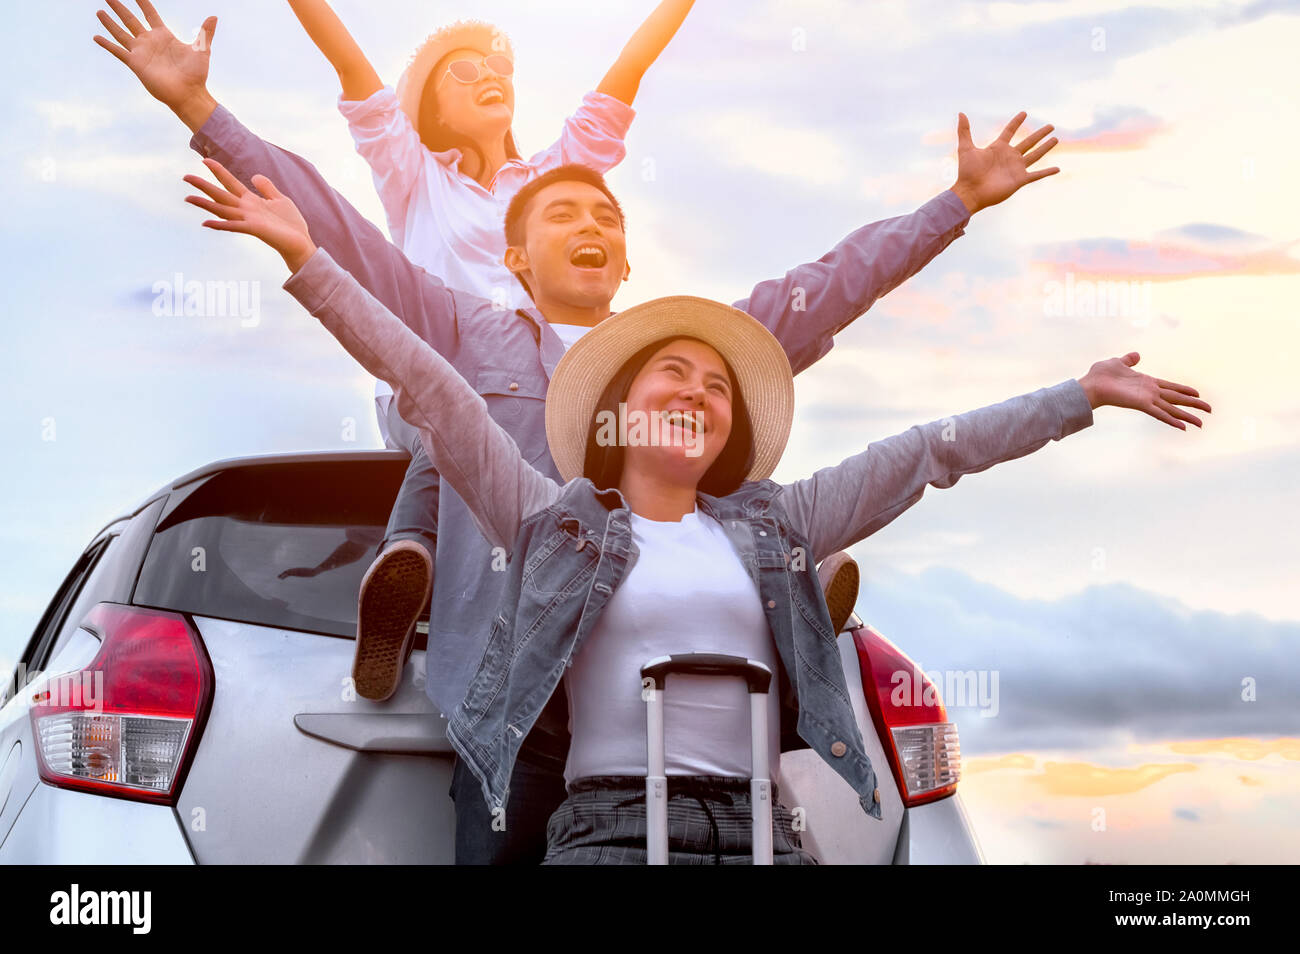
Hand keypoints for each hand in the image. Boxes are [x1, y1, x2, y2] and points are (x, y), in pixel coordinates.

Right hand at [93, 0, 217, 130]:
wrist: (189, 93)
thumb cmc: (196, 74)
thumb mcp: (201, 49)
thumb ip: (205, 32)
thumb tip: (214, 16)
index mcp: (164, 35)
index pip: (150, 13)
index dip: (142, 2)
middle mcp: (150, 41)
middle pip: (131, 19)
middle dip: (120, 7)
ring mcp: (141, 52)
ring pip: (121, 33)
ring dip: (110, 22)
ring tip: (99, 11)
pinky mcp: (135, 63)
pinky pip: (118, 51)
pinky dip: (107, 44)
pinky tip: (96, 37)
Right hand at [184, 159, 316, 271]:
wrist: (300, 243)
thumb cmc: (291, 224)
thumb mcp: (280, 199)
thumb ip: (267, 188)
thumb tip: (254, 176)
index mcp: (251, 201)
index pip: (231, 183)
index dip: (219, 171)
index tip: (205, 159)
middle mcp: (246, 209)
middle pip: (220, 195)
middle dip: (203, 186)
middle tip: (185, 176)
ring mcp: (248, 219)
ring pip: (222, 209)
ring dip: (205, 204)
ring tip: (188, 197)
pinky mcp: (254, 229)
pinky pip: (234, 226)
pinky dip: (220, 224)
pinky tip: (205, 222)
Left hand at [949, 112, 1058, 214]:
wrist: (970, 192)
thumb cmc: (966, 172)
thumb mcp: (966, 148)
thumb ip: (964, 131)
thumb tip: (961, 113)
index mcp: (998, 148)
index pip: (1009, 131)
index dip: (1016, 122)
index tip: (1024, 113)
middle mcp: (1009, 156)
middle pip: (1028, 142)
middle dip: (1039, 134)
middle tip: (1050, 126)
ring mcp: (1016, 168)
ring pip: (1035, 155)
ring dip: (1046, 147)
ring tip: (1056, 139)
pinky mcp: (1020, 180)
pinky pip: (1037, 175)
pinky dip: (1047, 172)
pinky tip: (1057, 169)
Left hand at [1077, 353, 1210, 429]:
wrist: (1090, 384)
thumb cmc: (1100, 375)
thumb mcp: (1117, 362)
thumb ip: (1128, 360)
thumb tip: (1136, 355)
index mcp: (1147, 382)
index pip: (1170, 387)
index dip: (1184, 390)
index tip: (1197, 393)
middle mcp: (1150, 392)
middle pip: (1177, 398)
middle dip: (1193, 404)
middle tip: (1210, 410)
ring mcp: (1147, 399)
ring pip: (1172, 409)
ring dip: (1187, 415)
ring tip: (1201, 423)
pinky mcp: (1142, 404)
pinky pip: (1160, 413)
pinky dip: (1172, 420)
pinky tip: (1183, 427)